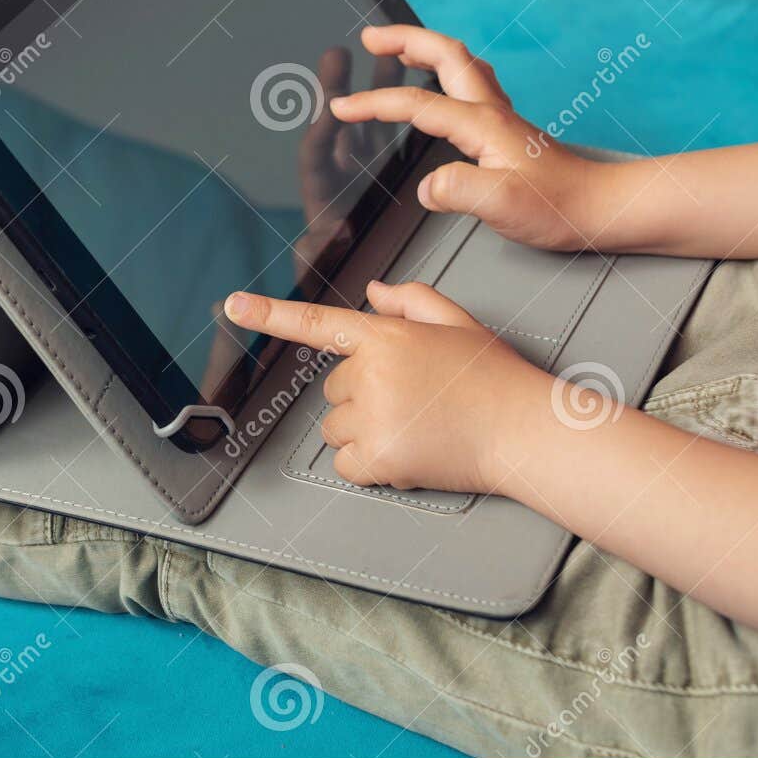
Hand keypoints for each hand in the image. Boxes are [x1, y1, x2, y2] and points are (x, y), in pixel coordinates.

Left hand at [225, 280, 547, 493]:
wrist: (525, 431)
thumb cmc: (494, 379)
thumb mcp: (457, 323)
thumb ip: (410, 301)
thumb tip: (373, 291)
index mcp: (386, 335)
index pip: (317, 322)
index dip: (270, 314)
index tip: (232, 305)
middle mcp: (371, 372)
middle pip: (334, 391)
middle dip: (364, 399)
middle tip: (415, 402)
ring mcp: (372, 415)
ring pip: (335, 429)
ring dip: (366, 433)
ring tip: (417, 428)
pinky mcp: (377, 456)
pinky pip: (344, 465)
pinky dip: (370, 466)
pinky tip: (409, 453)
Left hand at [291, 46, 402, 276]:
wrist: (357, 301)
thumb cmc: (340, 287)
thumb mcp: (325, 272)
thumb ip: (316, 257)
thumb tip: (314, 245)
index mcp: (322, 200)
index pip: (315, 157)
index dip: (321, 134)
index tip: (331, 109)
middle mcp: (339, 183)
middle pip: (335, 129)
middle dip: (335, 91)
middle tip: (337, 56)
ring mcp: (362, 179)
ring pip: (368, 126)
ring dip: (375, 91)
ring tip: (387, 57)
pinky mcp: (383, 182)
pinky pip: (391, 141)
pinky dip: (401, 116)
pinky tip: (419, 91)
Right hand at [334, 24, 614, 251]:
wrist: (601, 208)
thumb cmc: (559, 207)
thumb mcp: (502, 205)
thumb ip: (458, 189)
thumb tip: (427, 185)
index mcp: (481, 124)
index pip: (415, 105)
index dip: (373, 104)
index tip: (341, 108)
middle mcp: (491, 112)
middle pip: (444, 55)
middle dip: (404, 40)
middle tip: (371, 37)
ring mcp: (501, 119)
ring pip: (459, 65)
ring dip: (425, 50)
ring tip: (398, 48)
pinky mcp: (507, 132)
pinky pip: (470, 86)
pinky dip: (445, 73)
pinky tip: (440, 88)